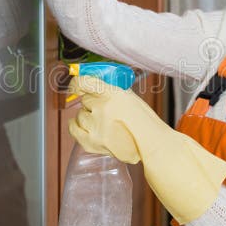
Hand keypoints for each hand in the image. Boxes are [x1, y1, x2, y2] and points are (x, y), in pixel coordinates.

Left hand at [68, 75, 225, 223]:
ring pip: (80, 115)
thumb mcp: (130, 97)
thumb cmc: (145, 122)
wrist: (152, 144)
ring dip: (89, 117)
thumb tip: (92, 90)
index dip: (77, 82)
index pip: (84, 81)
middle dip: (93, 104)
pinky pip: (74, 128)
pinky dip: (77, 126)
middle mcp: (103, 108)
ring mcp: (96, 126)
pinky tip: (85, 125)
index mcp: (114, 93)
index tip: (77, 85)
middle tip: (105, 111)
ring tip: (104, 123)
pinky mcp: (91, 142)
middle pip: (85, 100)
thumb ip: (111, 92)